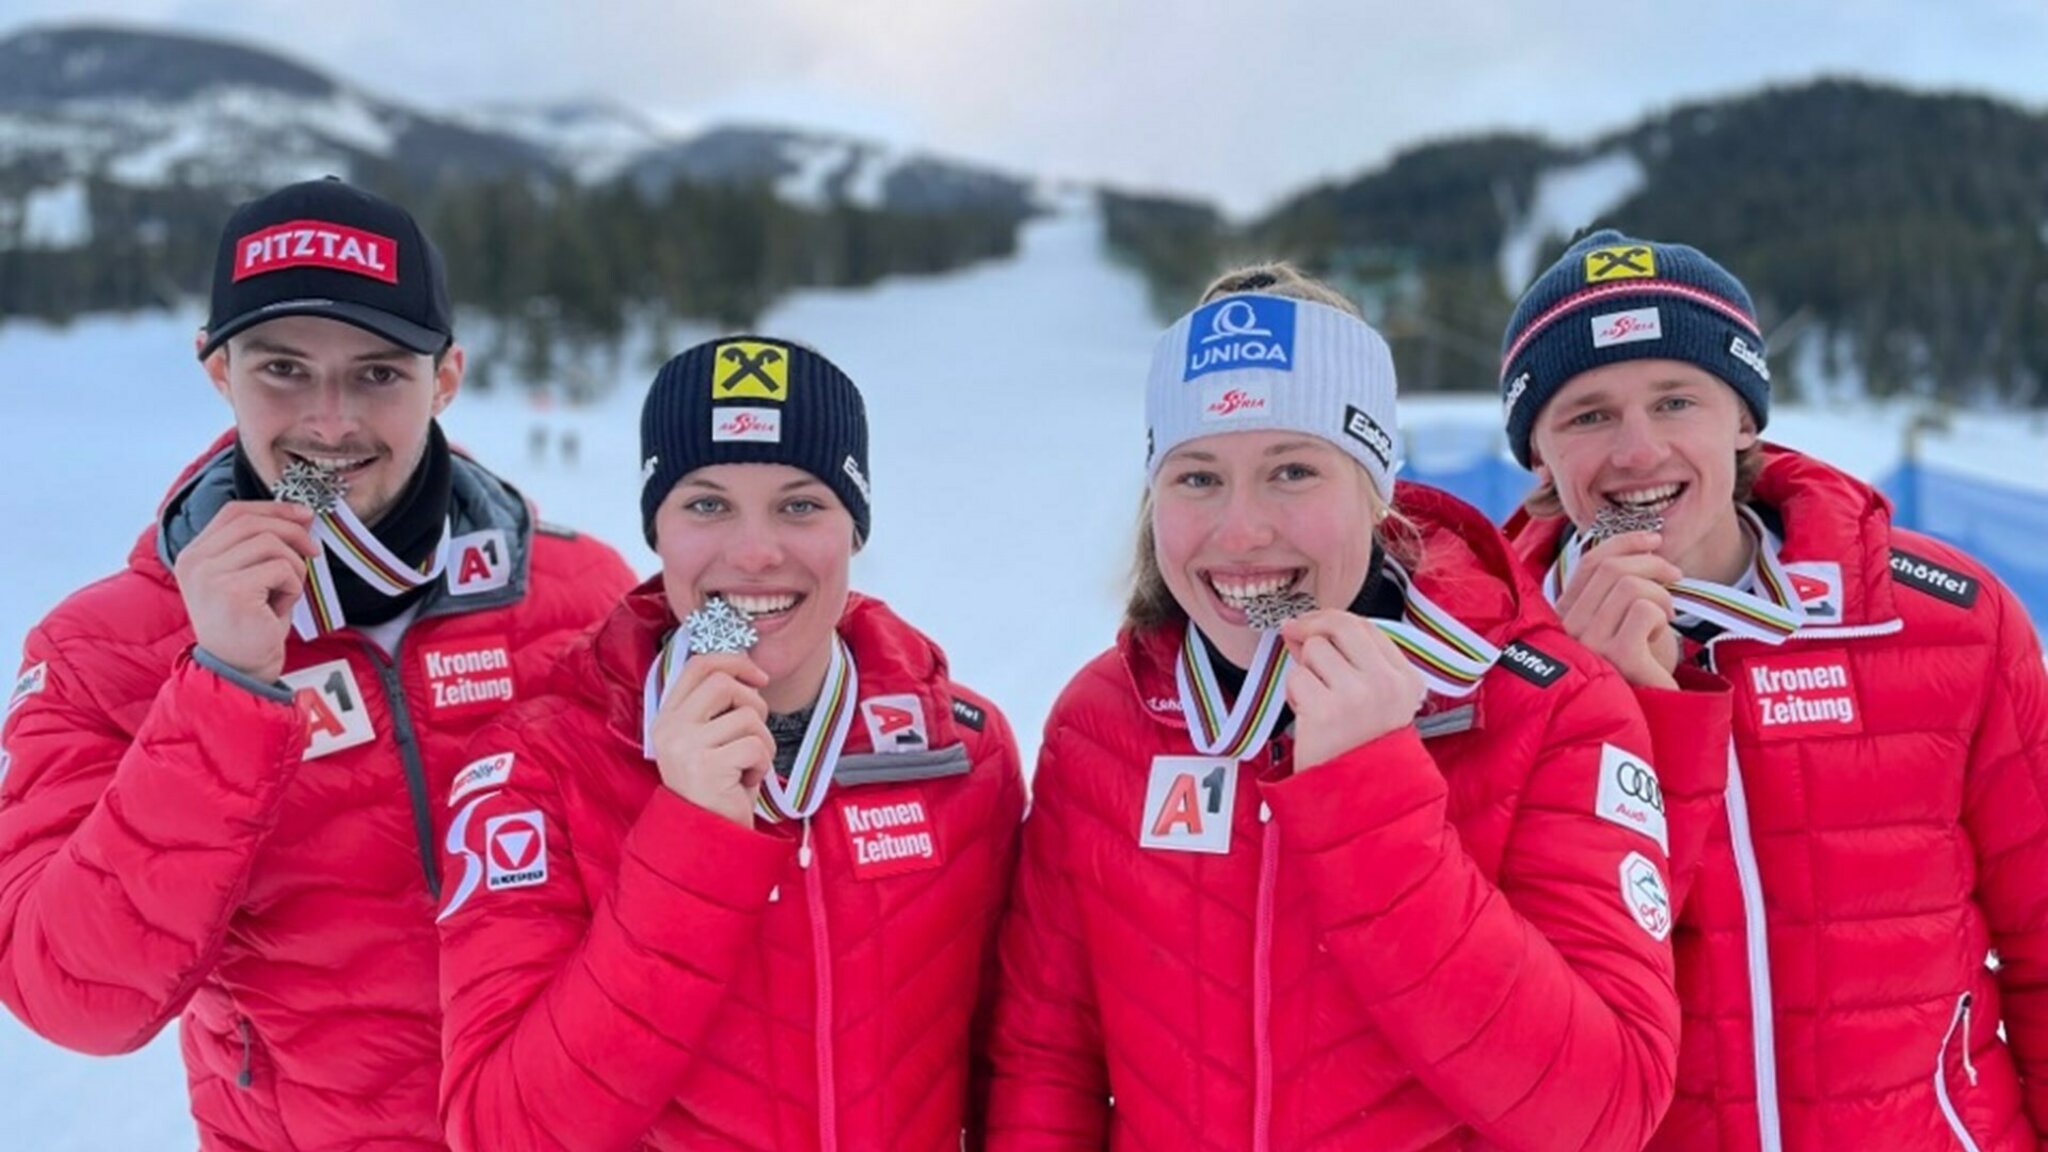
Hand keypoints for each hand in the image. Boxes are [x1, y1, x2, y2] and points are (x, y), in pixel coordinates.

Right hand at [173, 501, 317, 682]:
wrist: (241, 669)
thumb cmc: (250, 624)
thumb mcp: (249, 576)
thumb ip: (261, 545)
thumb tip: (300, 515)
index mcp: (194, 554)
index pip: (234, 512)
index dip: (273, 508)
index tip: (304, 515)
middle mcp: (195, 561)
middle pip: (254, 523)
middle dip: (293, 532)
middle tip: (313, 551)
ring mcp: (210, 576)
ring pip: (272, 544)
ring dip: (293, 568)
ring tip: (285, 592)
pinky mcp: (233, 592)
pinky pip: (282, 570)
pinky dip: (293, 588)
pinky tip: (280, 608)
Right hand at [648, 652, 774, 827]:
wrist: (707, 836)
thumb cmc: (717, 787)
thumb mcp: (708, 741)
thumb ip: (716, 709)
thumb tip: (748, 672)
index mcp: (667, 718)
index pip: (698, 665)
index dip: (733, 661)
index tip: (759, 676)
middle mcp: (671, 729)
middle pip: (724, 683)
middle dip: (754, 703)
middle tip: (755, 732)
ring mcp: (686, 747)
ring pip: (747, 717)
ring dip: (762, 742)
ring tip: (748, 766)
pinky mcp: (707, 766)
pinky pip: (756, 746)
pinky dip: (762, 765)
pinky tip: (747, 781)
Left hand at [1279, 610, 1425, 770]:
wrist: (1360, 800)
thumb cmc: (1362, 749)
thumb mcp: (1375, 702)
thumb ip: (1346, 660)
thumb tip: (1298, 628)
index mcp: (1406, 679)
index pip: (1366, 626)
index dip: (1331, 620)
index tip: (1311, 625)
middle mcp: (1386, 683)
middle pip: (1341, 626)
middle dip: (1311, 627)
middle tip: (1293, 633)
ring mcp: (1357, 695)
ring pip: (1314, 651)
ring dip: (1305, 672)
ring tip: (1316, 702)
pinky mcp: (1326, 710)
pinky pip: (1296, 678)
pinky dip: (1294, 695)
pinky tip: (1308, 717)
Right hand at [1555, 531, 1683, 688]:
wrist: (1655, 717)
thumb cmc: (1641, 670)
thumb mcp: (1624, 621)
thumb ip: (1619, 590)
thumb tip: (1645, 546)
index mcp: (1564, 616)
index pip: (1589, 563)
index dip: (1624, 542)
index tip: (1655, 539)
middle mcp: (1567, 629)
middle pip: (1610, 569)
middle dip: (1652, 565)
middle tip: (1676, 578)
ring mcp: (1588, 644)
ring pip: (1630, 587)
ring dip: (1661, 597)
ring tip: (1666, 620)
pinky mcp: (1616, 657)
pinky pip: (1646, 611)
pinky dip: (1662, 618)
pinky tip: (1661, 640)